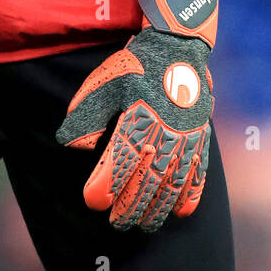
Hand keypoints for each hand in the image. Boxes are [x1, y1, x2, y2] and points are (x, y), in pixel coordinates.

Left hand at [55, 0, 219, 232]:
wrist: (177, 45)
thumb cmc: (136, 65)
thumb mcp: (104, 82)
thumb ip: (86, 115)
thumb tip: (70, 145)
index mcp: (137, 117)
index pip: (119, 161)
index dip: (105, 186)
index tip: (92, 200)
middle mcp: (164, 131)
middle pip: (146, 180)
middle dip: (129, 206)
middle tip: (115, 223)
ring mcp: (186, 137)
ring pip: (171, 182)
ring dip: (157, 208)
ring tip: (142, 224)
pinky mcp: (201, 137)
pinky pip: (198, 172)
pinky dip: (189, 195)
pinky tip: (179, 211)